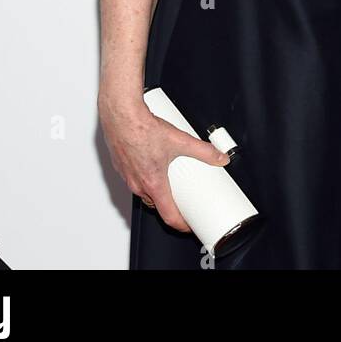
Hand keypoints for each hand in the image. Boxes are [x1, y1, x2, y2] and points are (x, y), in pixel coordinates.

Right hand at [99, 93, 230, 233]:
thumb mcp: (181, 141)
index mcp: (153, 183)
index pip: (168, 215)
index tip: (188, 226)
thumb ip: (203, 151)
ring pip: (143, 192)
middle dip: (170, 206)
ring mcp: (127, 176)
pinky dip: (144, 178)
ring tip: (170, 182)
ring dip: (157, 192)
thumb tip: (219, 158)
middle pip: (156, 205)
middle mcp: (138, 184)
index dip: (181, 224)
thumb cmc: (144, 129)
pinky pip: (134, 179)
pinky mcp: (121, 166)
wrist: (122, 116)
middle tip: (183, 202)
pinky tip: (152, 164)